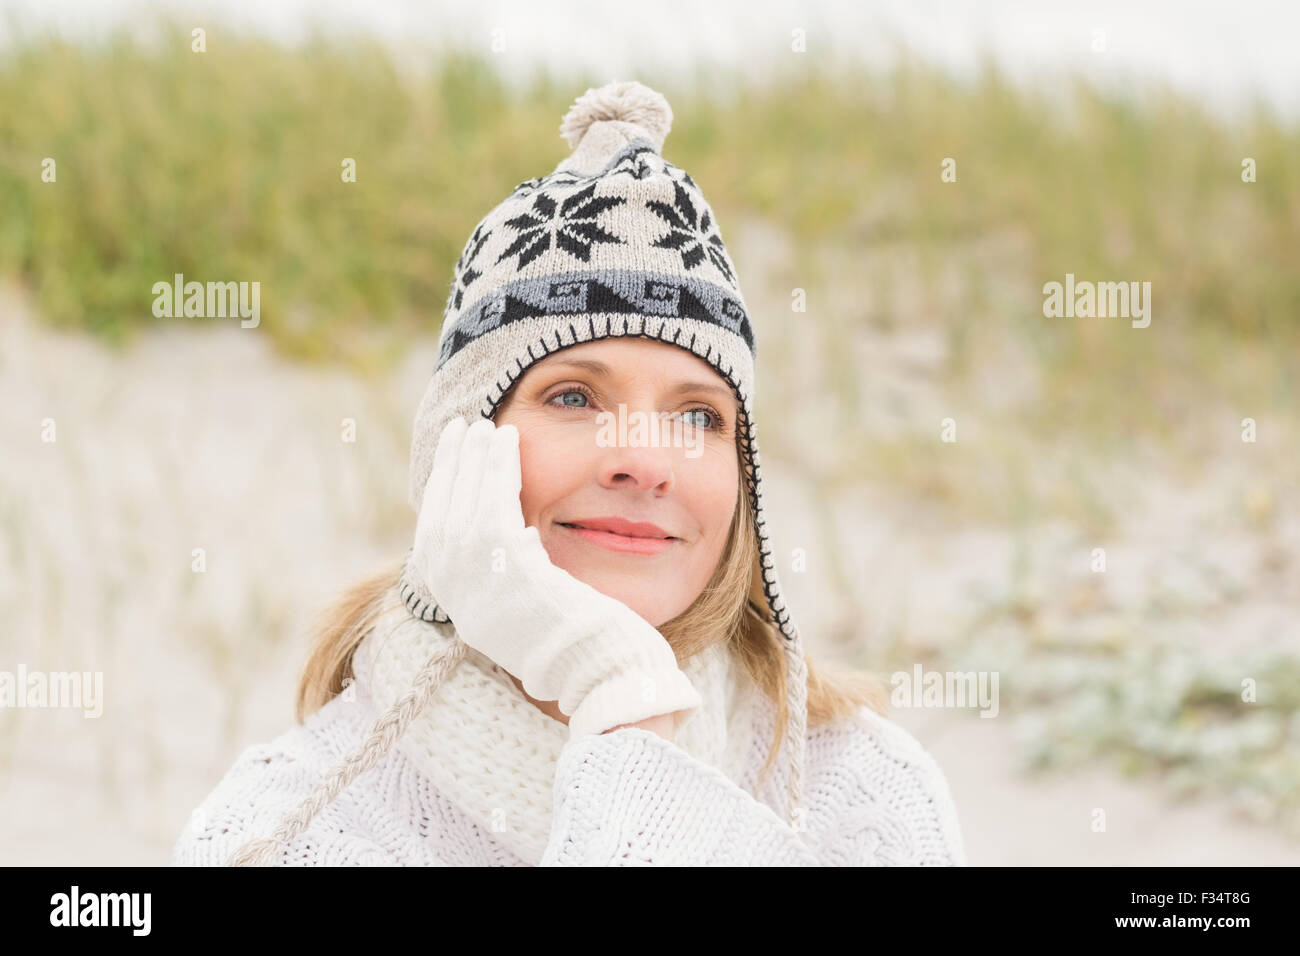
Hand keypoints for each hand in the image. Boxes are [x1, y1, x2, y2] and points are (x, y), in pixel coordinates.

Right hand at [409, 416, 701, 737]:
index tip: (453, 462)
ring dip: (472, 462)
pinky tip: (507, 442)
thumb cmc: (591, 649)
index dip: (444, 497)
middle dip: (450, 471)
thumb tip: (524, 538)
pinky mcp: (509, 575)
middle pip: (442, 520)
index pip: (439, 542)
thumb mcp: (543, 611)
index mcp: (469, 614)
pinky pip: (493, 508)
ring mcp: (482, 592)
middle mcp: (464, 604)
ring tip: (483, 427)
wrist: (606, 677)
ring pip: (463, 509)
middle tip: (459, 429)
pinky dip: (497, 470)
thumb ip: (524, 575)